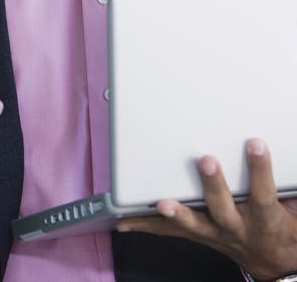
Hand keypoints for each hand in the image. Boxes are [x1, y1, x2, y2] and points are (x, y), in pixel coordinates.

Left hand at [116, 139, 296, 279]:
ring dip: (177, 213)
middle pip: (224, 209)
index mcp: (264, 218)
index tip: (255, 144)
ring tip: (161, 202)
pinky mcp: (200, 236)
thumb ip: (285, 178)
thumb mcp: (293, 203)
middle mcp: (238, 228)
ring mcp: (217, 235)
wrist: (276, 261)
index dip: (260, 169)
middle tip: (206, 160)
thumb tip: (271, 145)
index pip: (264, 193)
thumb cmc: (282, 225)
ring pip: (194, 225)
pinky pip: (172, 232)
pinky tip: (125, 220)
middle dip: (214, 185)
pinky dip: (147, 225)